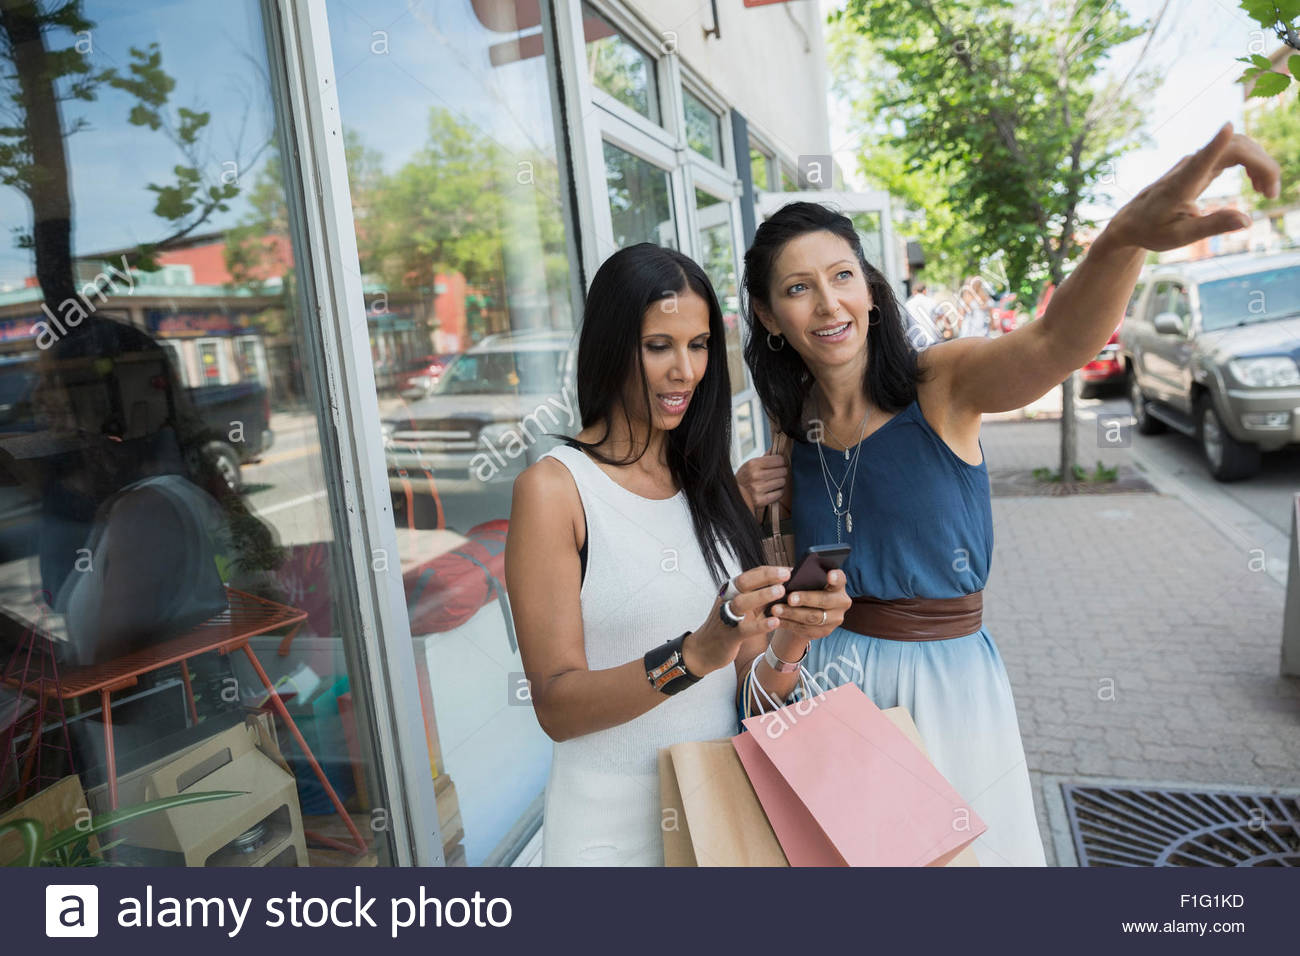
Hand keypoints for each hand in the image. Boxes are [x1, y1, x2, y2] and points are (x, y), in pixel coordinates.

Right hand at [683, 565, 789, 674]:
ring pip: (742, 602)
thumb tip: (783, 586)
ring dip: (762, 595)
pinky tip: (775, 622)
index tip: (789, 569)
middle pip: (744, 582)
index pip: (750, 575)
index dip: (770, 571)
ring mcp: (726, 617)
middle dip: (766, 576)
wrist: (704, 649)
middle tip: (787, 574)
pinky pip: (745, 629)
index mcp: (731, 591)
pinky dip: (760, 625)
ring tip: (780, 591)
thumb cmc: (728, 626)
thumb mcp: (742, 608)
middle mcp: (727, 600)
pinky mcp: (730, 636)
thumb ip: (758, 598)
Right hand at [735, 449, 787, 512]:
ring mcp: (758, 489)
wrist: (733, 496)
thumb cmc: (743, 479)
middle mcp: (755, 476)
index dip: (781, 462)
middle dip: (781, 472)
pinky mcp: (760, 500)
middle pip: (782, 471)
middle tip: (776, 474)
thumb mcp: (750, 465)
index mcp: (753, 464)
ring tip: (772, 483)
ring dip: (779, 482)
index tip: (779, 464)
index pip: (779, 460)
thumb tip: (774, 449)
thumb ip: (764, 457)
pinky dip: (778, 492)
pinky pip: (779, 493)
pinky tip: (772, 491)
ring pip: (782, 482)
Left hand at [770, 569, 850, 643]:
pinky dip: (790, 624)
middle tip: (789, 598)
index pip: (840, 579)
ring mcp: (835, 618)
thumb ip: (803, 578)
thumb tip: (786, 576)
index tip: (829, 576)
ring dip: (792, 613)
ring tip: (776, 609)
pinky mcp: (825, 631)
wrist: (806, 612)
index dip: (836, 577)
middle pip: (825, 600)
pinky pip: (806, 629)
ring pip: (814, 617)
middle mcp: (841, 602)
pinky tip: (777, 620)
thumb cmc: (805, 590)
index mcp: (838, 585)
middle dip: (806, 599)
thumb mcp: (807, 582)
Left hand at [1104, 123, 1280, 252]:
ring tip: (1267, 193)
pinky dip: (1252, 164)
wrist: (1133, 221)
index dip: (1216, 143)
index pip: (1200, 159)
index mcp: (1180, 185)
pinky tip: (1258, 185)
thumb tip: (1247, 221)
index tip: (1227, 128)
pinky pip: (1235, 152)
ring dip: (1260, 164)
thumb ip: (1212, 226)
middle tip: (1271, 194)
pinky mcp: (1202, 163)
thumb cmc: (1152, 230)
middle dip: (1262, 165)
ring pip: (1239, 147)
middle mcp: (1190, 166)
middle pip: (1235, 148)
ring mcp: (1196, 161)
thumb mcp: (1180, 236)